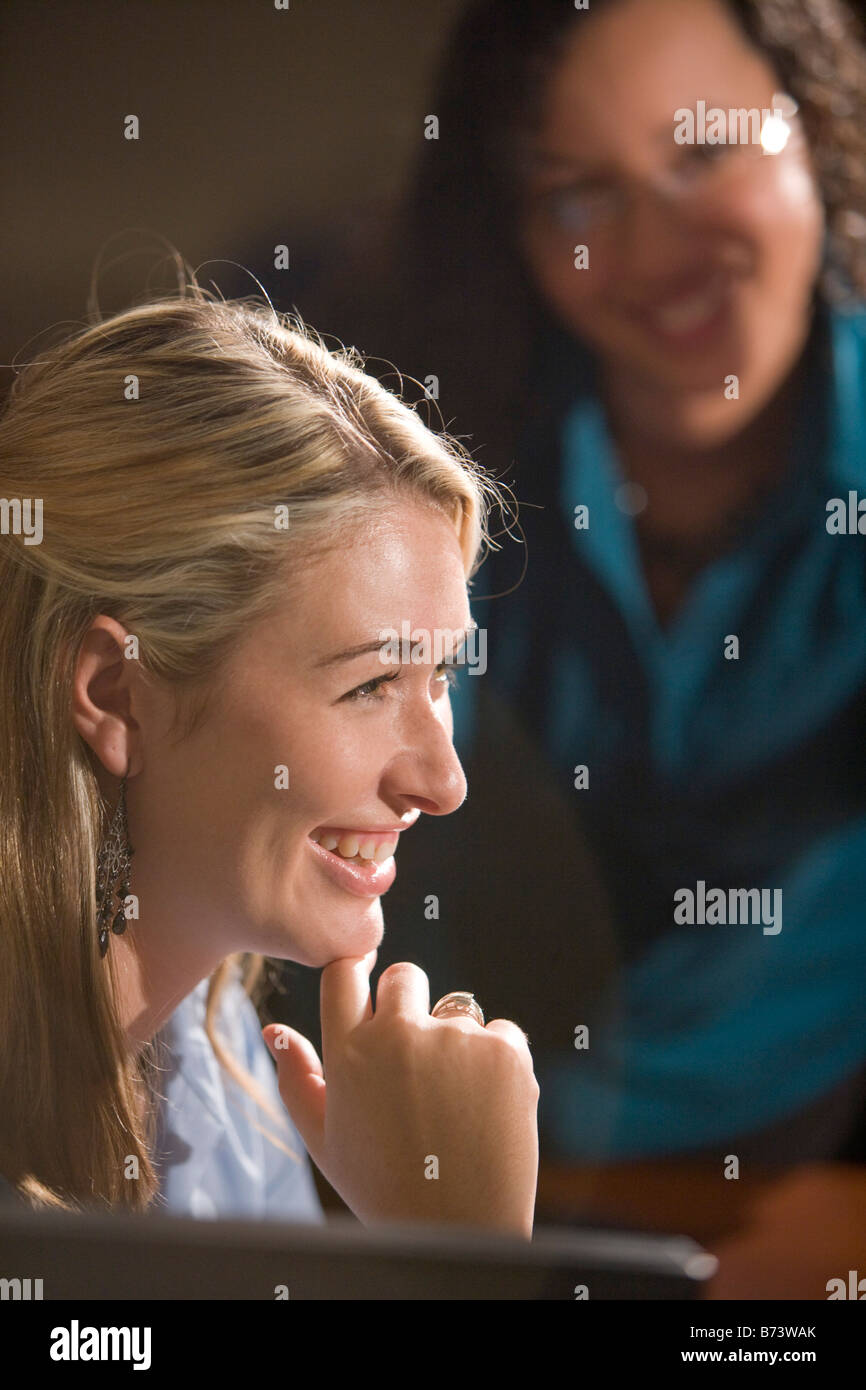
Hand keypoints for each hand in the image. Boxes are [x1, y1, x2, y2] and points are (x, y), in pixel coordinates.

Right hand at [263, 952, 538, 1236]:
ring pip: (456, 1008)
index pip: (343, 971)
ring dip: (455, 1040)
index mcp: (349, 1051)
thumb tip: (274, 1029)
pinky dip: (498, 1060)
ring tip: (451, 1100)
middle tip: (415, 1059)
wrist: (457, 1228)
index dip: (358, 974)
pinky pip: (501, 1031)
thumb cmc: (383, 1186)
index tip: (370, 989)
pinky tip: (484, 1105)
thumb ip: (296, 1078)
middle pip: (404, 977)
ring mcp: (456, 1039)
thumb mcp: (324, 1138)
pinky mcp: (505, 1051)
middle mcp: (400, 1035)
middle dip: (408, 1004)